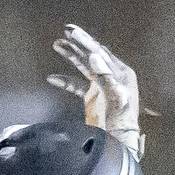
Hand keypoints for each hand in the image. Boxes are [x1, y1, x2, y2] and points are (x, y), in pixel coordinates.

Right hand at [48, 24, 143, 156]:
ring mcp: (101, 86)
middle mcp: (111, 76)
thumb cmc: (122, 122)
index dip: (86, 41)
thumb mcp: (116, 97)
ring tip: (57, 44)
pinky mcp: (92, 97)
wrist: (118, 143)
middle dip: (78, 43)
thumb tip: (93, 55)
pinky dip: (65, 81)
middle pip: (92, 55)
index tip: (73, 32)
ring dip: (71, 56)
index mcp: (121, 73)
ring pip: (83, 66)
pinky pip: (76, 85)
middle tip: (66, 31)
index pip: (101, 53)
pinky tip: (52, 78)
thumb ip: (106, 75)